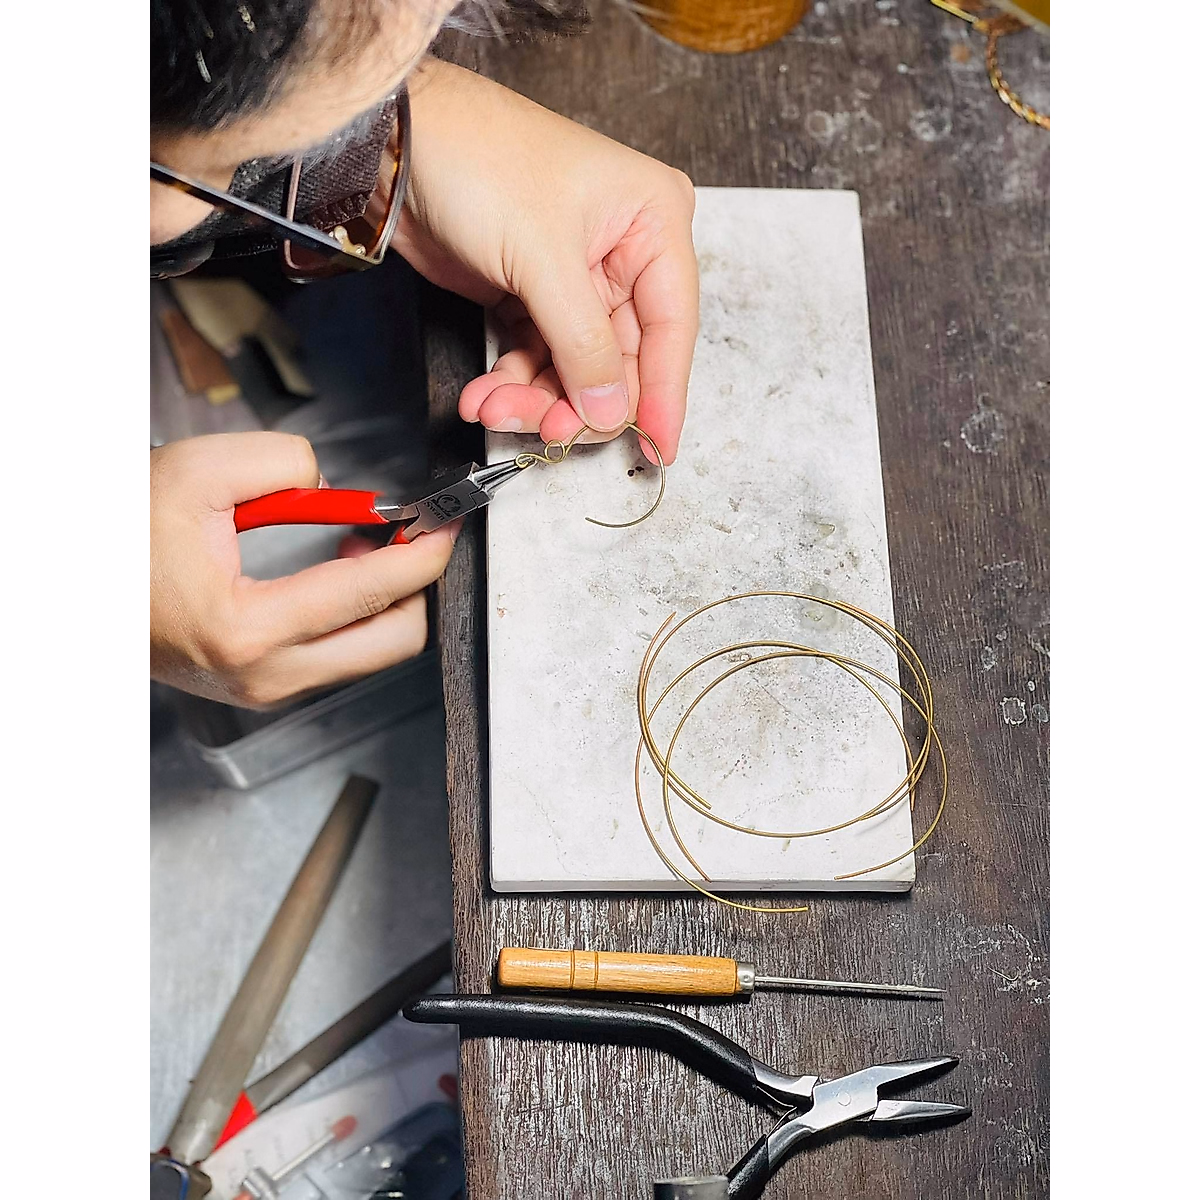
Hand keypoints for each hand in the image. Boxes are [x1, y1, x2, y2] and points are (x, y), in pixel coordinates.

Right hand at [150, 433, 456, 707]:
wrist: (78, 582)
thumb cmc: (123, 531)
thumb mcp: (200, 472)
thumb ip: (286, 465)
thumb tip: (343, 494)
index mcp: (246, 628)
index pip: (371, 592)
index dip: (424, 551)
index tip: (447, 522)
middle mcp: (263, 675)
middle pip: (394, 642)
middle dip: (415, 584)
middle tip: (410, 533)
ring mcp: (264, 690)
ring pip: (370, 653)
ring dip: (385, 598)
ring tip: (362, 544)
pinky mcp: (262, 686)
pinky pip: (339, 654)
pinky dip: (356, 614)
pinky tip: (337, 570)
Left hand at [394, 60, 698, 463]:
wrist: (398, 142)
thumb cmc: (479, 158)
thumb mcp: (543, 259)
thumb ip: (583, 344)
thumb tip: (609, 409)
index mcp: (652, 222)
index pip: (672, 326)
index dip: (663, 393)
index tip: (657, 446)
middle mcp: (623, 252)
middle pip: (620, 358)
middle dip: (577, 400)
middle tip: (546, 430)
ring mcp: (577, 278)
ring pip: (574, 367)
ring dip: (535, 399)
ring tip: (494, 407)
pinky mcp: (533, 295)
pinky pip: (537, 357)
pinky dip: (512, 382)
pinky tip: (484, 394)